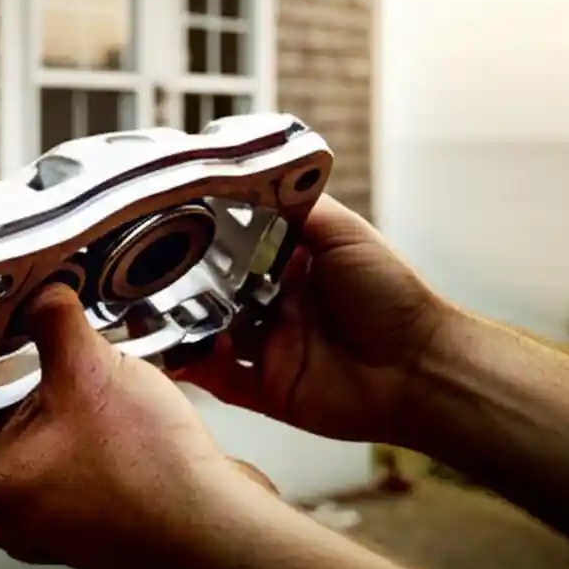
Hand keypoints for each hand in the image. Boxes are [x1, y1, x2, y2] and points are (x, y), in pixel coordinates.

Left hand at [0, 284, 277, 568]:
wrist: (213, 527)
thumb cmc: (152, 475)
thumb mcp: (94, 367)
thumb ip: (56, 319)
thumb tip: (42, 295)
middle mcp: (14, 514)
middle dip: (22, 398)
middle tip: (54, 369)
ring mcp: (53, 528)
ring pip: (38, 457)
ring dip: (61, 425)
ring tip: (95, 399)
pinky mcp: (93, 531)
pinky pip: (75, 478)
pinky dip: (89, 452)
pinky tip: (123, 431)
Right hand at [173, 194, 449, 443]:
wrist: (419, 363)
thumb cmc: (391, 293)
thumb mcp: (343, 232)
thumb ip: (299, 208)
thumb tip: (252, 180)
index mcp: (289, 266)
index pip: (230, 250)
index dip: (201, 242)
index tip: (168, 228)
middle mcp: (273, 305)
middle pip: (211, 293)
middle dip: (181, 285)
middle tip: (149, 272)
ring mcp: (268, 348)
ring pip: (207, 336)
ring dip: (182, 326)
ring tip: (155, 310)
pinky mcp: (266, 388)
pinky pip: (218, 379)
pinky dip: (195, 366)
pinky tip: (180, 349)